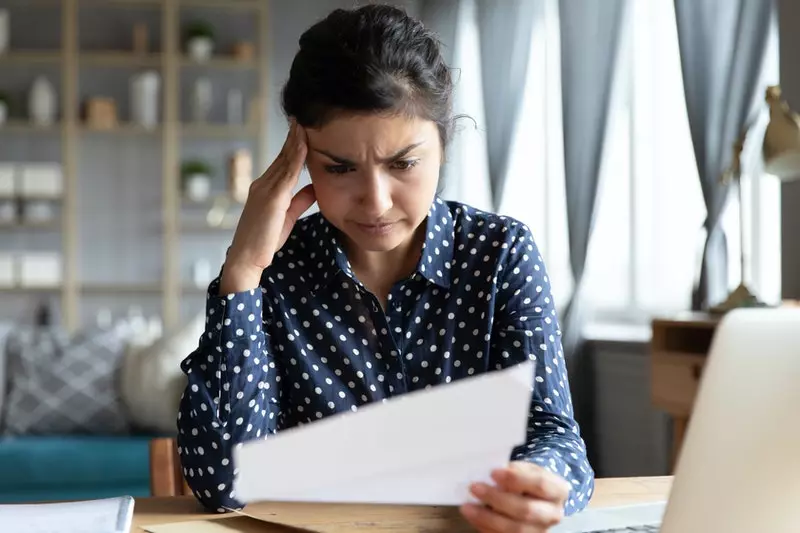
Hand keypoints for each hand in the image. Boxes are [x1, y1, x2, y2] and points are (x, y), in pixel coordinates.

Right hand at [220, 119, 315, 292]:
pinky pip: (287, 172)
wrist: (247, 259)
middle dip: (293, 136)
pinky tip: (304, 143)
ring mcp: (265, 189)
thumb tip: (314, 188)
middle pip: (283, 155)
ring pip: (284, 159)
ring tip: (304, 122)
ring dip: (295, 140)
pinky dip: (296, 155)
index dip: (292, 145)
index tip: (302, 129)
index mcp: (265, 189)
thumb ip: (299, 201)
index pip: (282, 162)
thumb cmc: (264, 242)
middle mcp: (262, 184)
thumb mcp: (286, 218)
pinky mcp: (271, 198)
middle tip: (303, 116)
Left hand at [460, 462, 570, 531]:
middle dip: (497, 499)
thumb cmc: (528, 479)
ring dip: (487, 518)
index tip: (493, 472)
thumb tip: (492, 476)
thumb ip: (515, 471)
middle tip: (475, 488)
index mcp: (558, 490)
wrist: (535, 496)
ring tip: (468, 507)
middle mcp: (553, 514)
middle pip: (526, 510)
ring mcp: (540, 530)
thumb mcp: (527, 468)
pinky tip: (473, 517)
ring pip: (515, 529)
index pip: (540, 485)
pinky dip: (485, 527)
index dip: (516, 479)